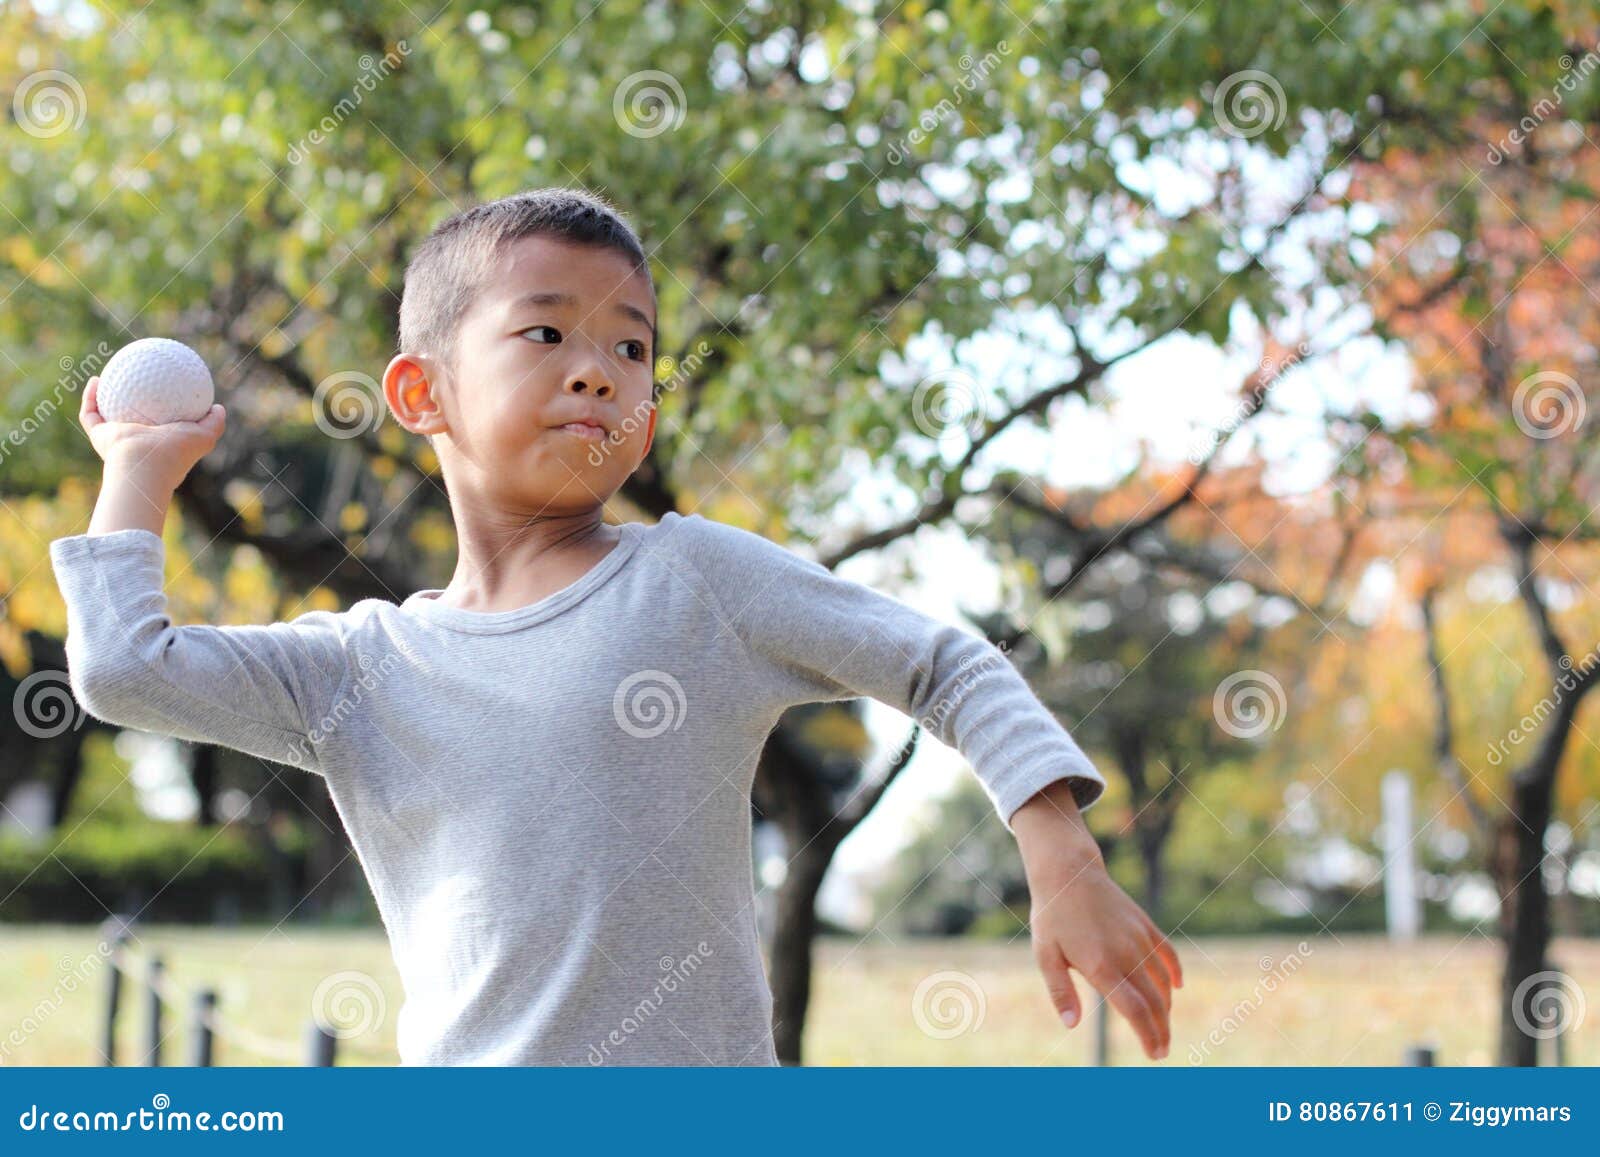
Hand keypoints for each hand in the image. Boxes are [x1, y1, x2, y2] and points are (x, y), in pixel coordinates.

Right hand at [80, 375, 225, 493]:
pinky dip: (90, 397)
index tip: (166, 385)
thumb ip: (214, 423)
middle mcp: (138, 441)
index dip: (163, 405)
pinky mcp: (100, 436)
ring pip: (106, 414)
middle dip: (132, 399)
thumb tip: (218, 407)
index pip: (162, 422)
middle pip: (132, 417)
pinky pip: (90, 413)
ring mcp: (117, 440)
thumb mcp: (204, 436)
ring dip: (105, 395)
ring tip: (111, 373)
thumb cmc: (176, 451)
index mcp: (160, 442)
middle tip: (136, 377)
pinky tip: (96, 379)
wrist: (145, 466)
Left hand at [1012, 780, 1182, 1060]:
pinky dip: (1174, 973)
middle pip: (1154, 1001)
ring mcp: (1139, 938)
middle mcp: (1126, 953)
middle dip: (1161, 1030)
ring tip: (1162, 1026)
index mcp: (1101, 966)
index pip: (1135, 1010)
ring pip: (1162, 981)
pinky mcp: (1145, 925)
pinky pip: (1167, 953)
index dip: (1148, 1035)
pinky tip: (1176, 987)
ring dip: (1166, 1007)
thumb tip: (1071, 1025)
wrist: (1069, 872)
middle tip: (1162, 1051)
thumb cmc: (1052, 916)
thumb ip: (1059, 991)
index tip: (1154, 1054)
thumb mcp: (1045, 954)